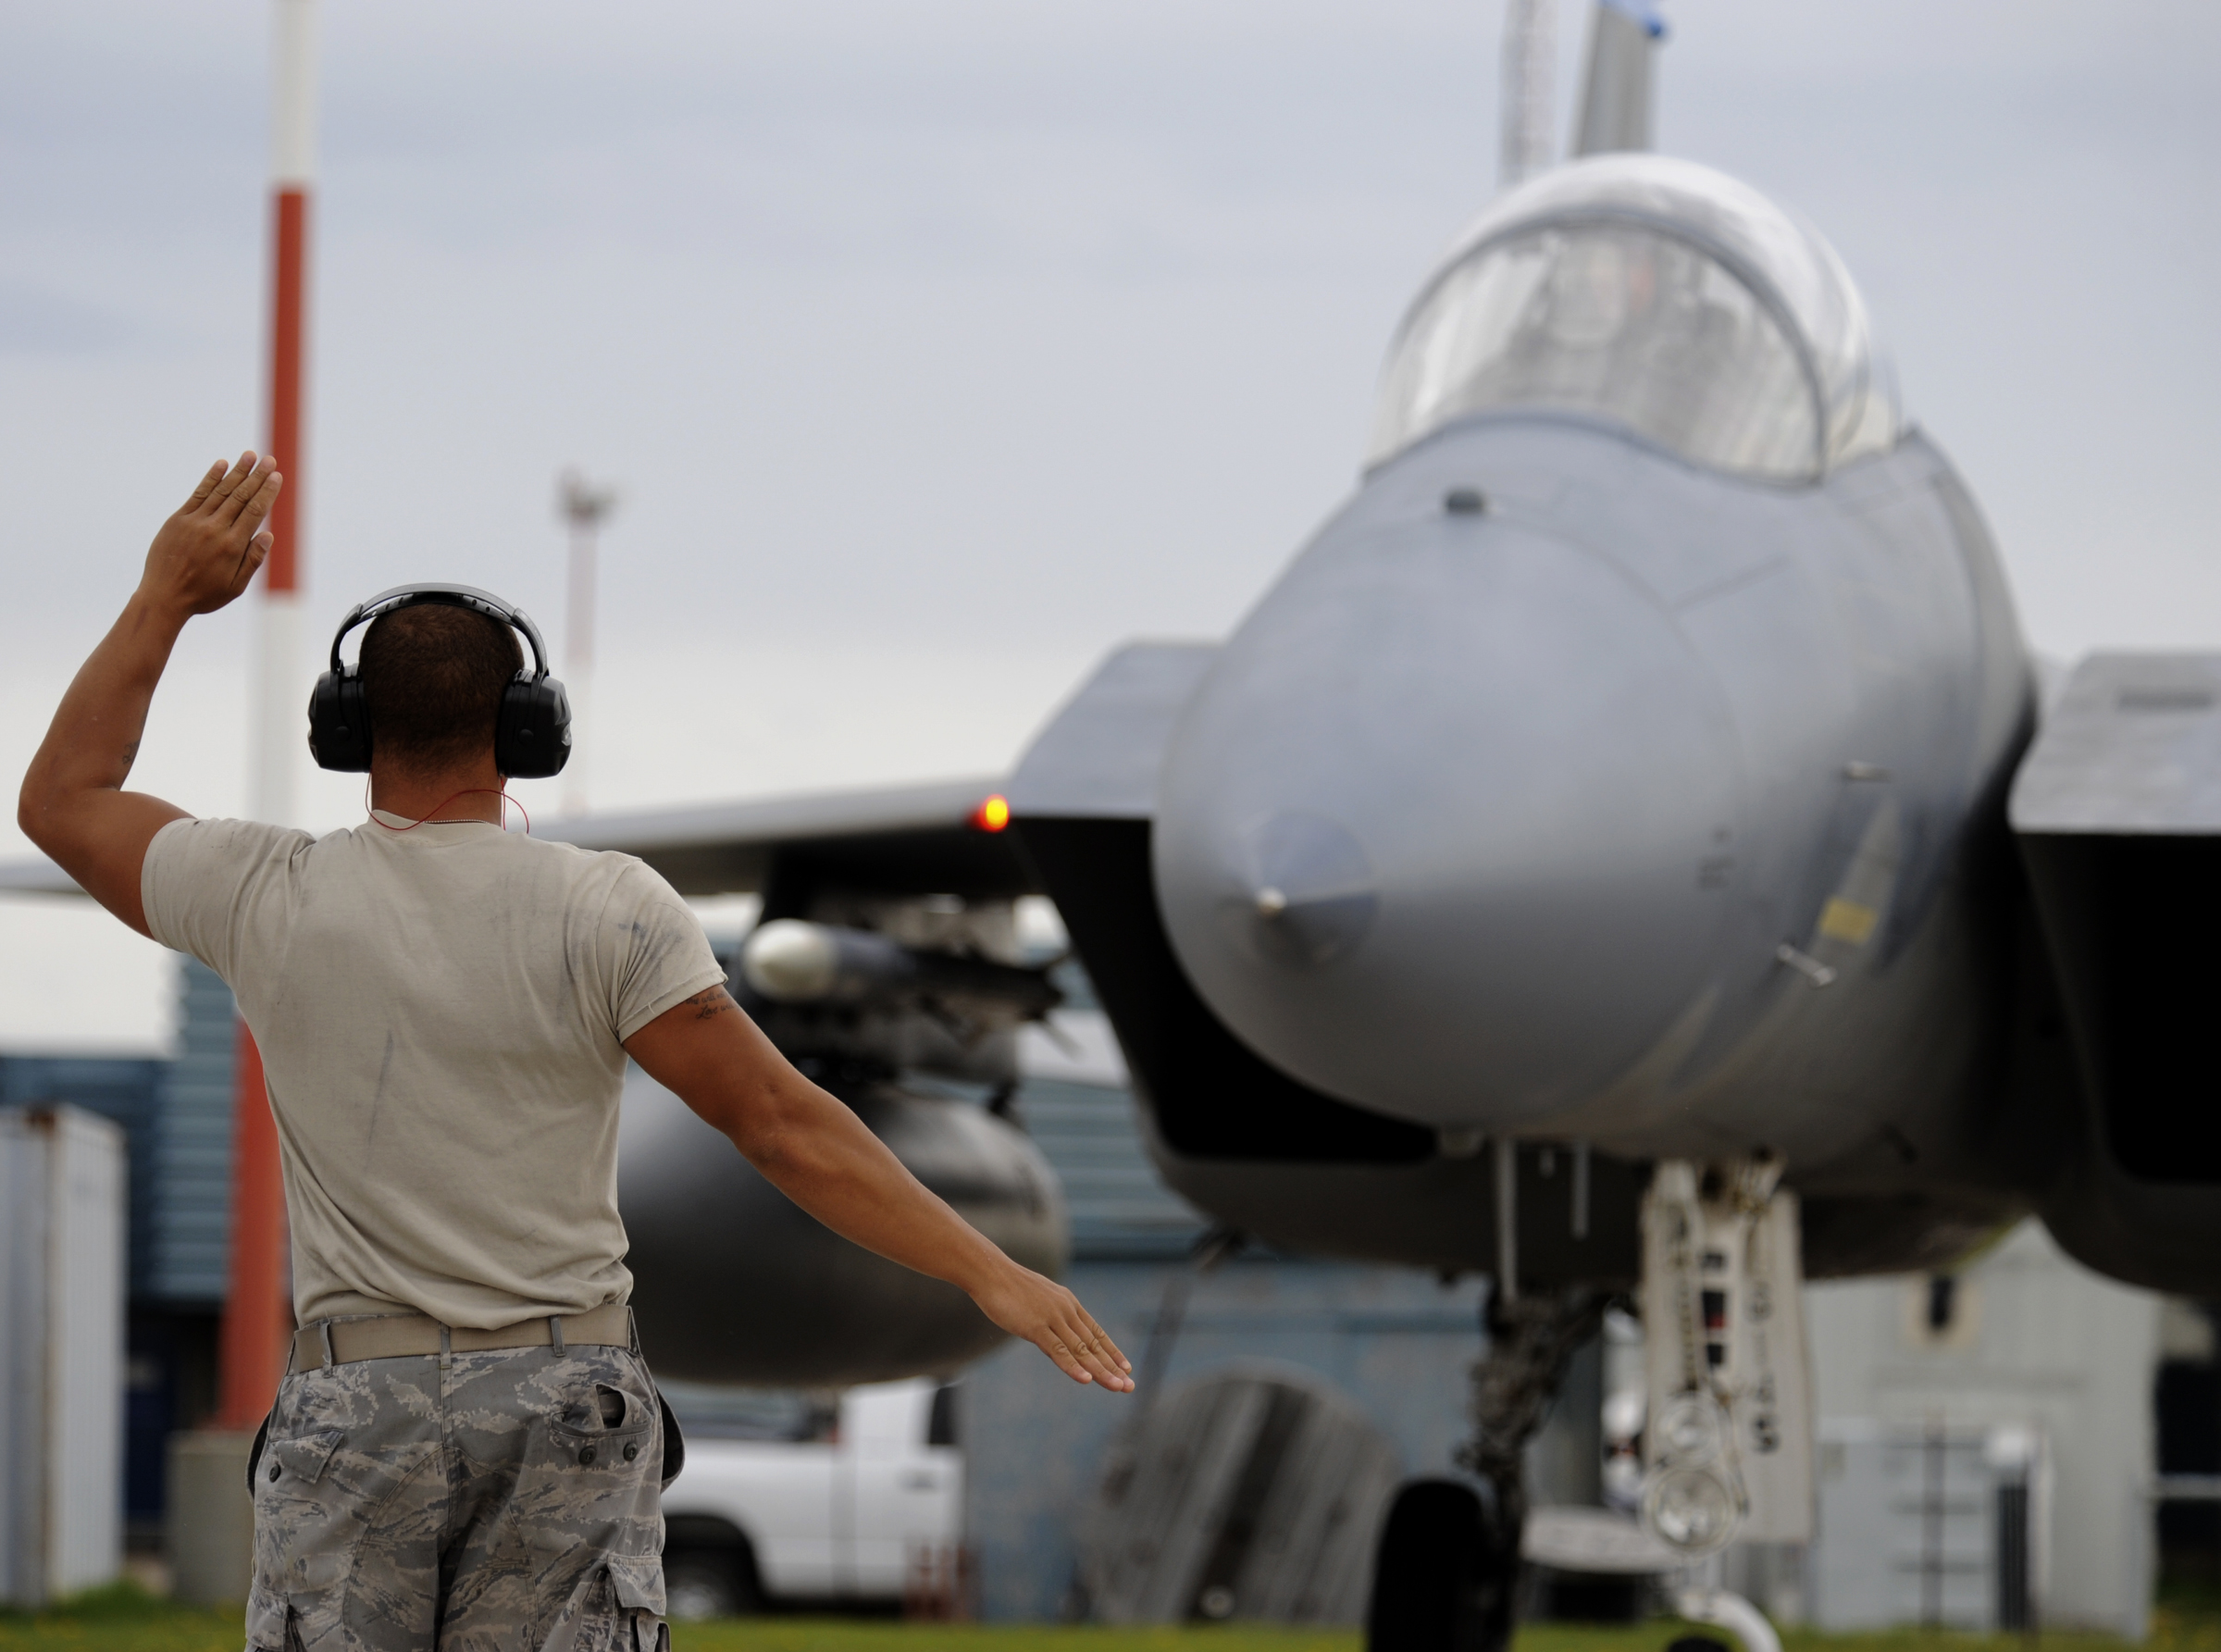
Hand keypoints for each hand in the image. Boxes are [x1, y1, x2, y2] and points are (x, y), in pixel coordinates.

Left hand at [140, 452, 281, 618]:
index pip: (255, 512)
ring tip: (249, 455)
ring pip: (221, 491)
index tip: (276, 476)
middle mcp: (214, 529)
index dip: (267, 492)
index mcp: (232, 546)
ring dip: (237, 472)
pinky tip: (221, 464)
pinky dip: (211, 478)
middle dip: (256, 476)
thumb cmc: (203, 595)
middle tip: (268, 460)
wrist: (163, 596)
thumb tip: (268, 535)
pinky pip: (198, 494)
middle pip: (240, 497)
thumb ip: (252, 560)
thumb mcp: (235, 586)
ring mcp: (195, 522)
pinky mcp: (178, 519)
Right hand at [971, 1262, 1133, 1390]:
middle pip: (1094, 1344)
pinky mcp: (1036, 1327)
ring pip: (1081, 1350)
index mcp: (1068, 1303)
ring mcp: (1052, 1318)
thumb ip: (1051, 1318)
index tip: (1126, 1367)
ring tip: (1118, 1387)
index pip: (1096, 1332)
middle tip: (1129, 1385)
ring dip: (1101, 1371)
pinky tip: (1086, 1380)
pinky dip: (1073, 1367)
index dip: (1112, 1351)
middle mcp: (1066, 1310)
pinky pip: (1058, 1350)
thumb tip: (1055, 1334)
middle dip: (1113, 1366)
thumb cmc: (1010, 1286)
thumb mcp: (1038, 1301)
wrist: (990, 1272)